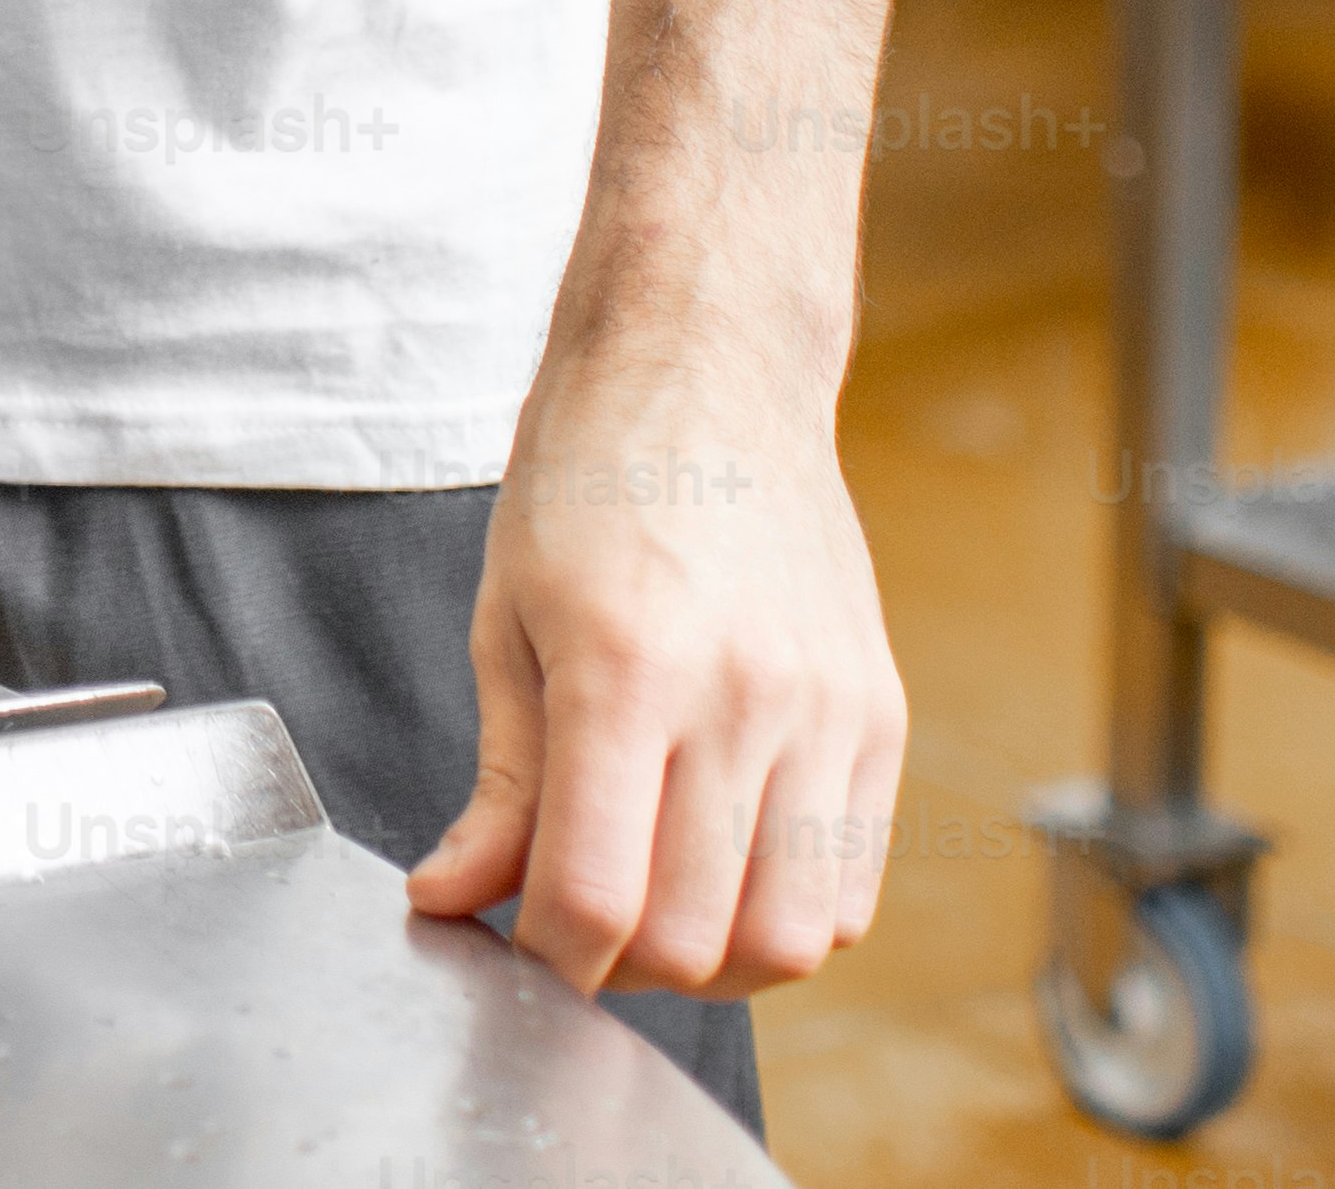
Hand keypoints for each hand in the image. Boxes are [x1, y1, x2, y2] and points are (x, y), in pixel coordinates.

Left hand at [399, 334, 903, 1000]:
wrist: (708, 364)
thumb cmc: (590, 475)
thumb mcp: (504, 618)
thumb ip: (497, 784)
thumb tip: (454, 899)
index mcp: (625, 672)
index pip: (594, 901)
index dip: (544, 959)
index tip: (516, 942)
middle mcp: (741, 699)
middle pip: (693, 943)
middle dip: (618, 970)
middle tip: (575, 923)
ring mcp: (826, 711)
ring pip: (790, 940)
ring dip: (715, 964)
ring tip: (656, 905)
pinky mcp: (881, 715)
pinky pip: (855, 887)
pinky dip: (789, 916)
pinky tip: (728, 869)